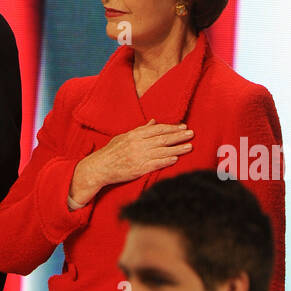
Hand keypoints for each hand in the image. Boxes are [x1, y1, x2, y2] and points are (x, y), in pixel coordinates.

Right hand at [69, 119, 193, 206]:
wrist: (99, 167)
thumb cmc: (111, 152)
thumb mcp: (124, 137)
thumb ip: (140, 130)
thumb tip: (153, 122)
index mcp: (135, 135)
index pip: (157, 129)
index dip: (171, 128)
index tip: (183, 126)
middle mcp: (138, 144)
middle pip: (163, 139)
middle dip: (179, 136)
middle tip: (191, 133)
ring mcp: (139, 156)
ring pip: (162, 151)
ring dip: (178, 148)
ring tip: (190, 146)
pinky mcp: (139, 168)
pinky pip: (156, 164)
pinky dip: (166, 161)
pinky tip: (176, 159)